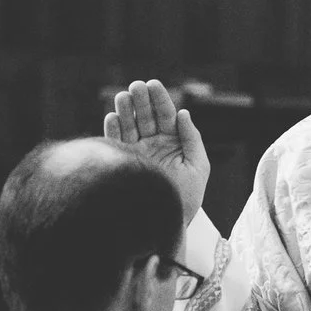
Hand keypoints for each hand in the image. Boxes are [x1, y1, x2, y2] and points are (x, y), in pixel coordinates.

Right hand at [104, 80, 210, 225]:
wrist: (165, 225)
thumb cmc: (186, 200)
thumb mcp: (198, 168)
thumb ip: (192, 140)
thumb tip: (183, 113)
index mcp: (173, 142)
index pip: (166, 115)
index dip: (160, 99)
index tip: (153, 85)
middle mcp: (153, 145)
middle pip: (146, 117)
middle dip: (141, 101)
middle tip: (136, 86)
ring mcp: (136, 153)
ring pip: (129, 127)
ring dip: (125, 111)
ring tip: (122, 97)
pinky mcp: (122, 164)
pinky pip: (115, 144)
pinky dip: (112, 131)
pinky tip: (112, 117)